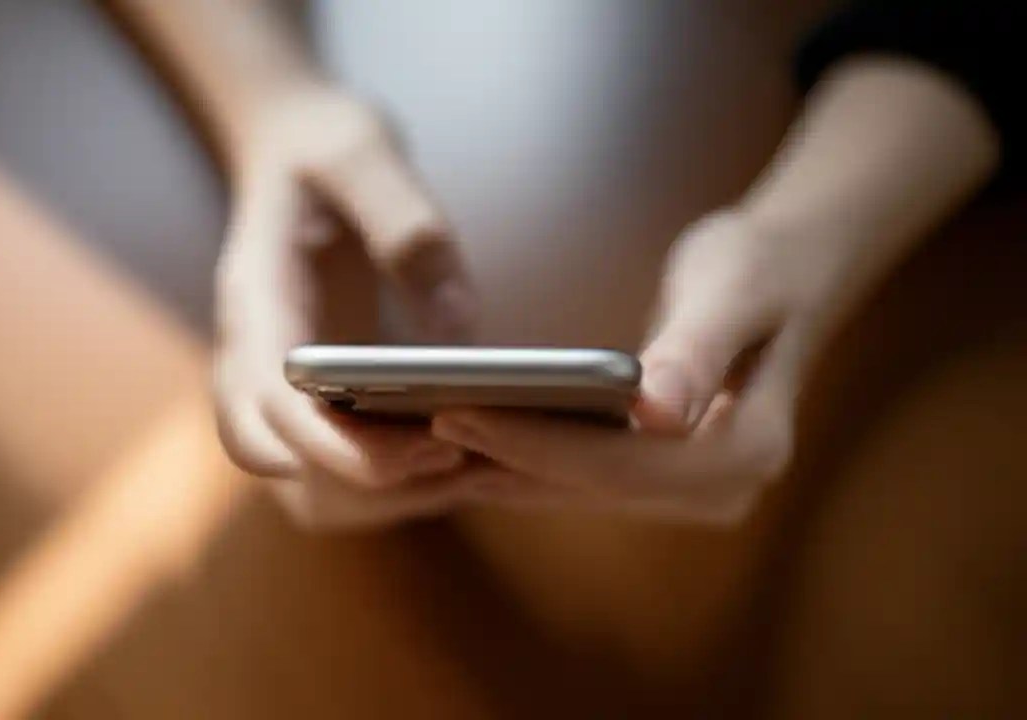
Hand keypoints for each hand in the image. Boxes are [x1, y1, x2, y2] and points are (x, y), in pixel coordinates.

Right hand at [213, 90, 479, 528]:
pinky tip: (452, 453)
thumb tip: (461, 330)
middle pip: (278, 462)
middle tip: (457, 457)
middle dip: (361, 480)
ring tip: (465, 464)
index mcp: (254, 302)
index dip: (330, 447)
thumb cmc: (320, 145)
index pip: (266, 405)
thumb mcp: (361, 152)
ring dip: (373, 494)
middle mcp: (250, 358)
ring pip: (301, 483)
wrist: (287, 146)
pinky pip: (330, 467)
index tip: (414, 451)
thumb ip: (408, 226)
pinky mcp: (309, 394)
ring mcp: (273, 382)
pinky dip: (384, 481)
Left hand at [433, 210, 835, 524]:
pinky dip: (518, 461)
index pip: (618, 464)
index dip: (533, 442)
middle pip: (588, 487)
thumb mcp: (733, 288)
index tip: (453, 414)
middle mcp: (720, 490)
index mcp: (745, 450)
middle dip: (499, 458)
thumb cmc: (758, 268)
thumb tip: (657, 416)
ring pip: (574, 491)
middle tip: (406, 428)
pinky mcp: (659, 483)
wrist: (781, 278)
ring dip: (498, 467)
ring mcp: (690, 493)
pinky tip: (458, 441)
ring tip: (411, 441)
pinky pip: (576, 481)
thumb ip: (698, 349)